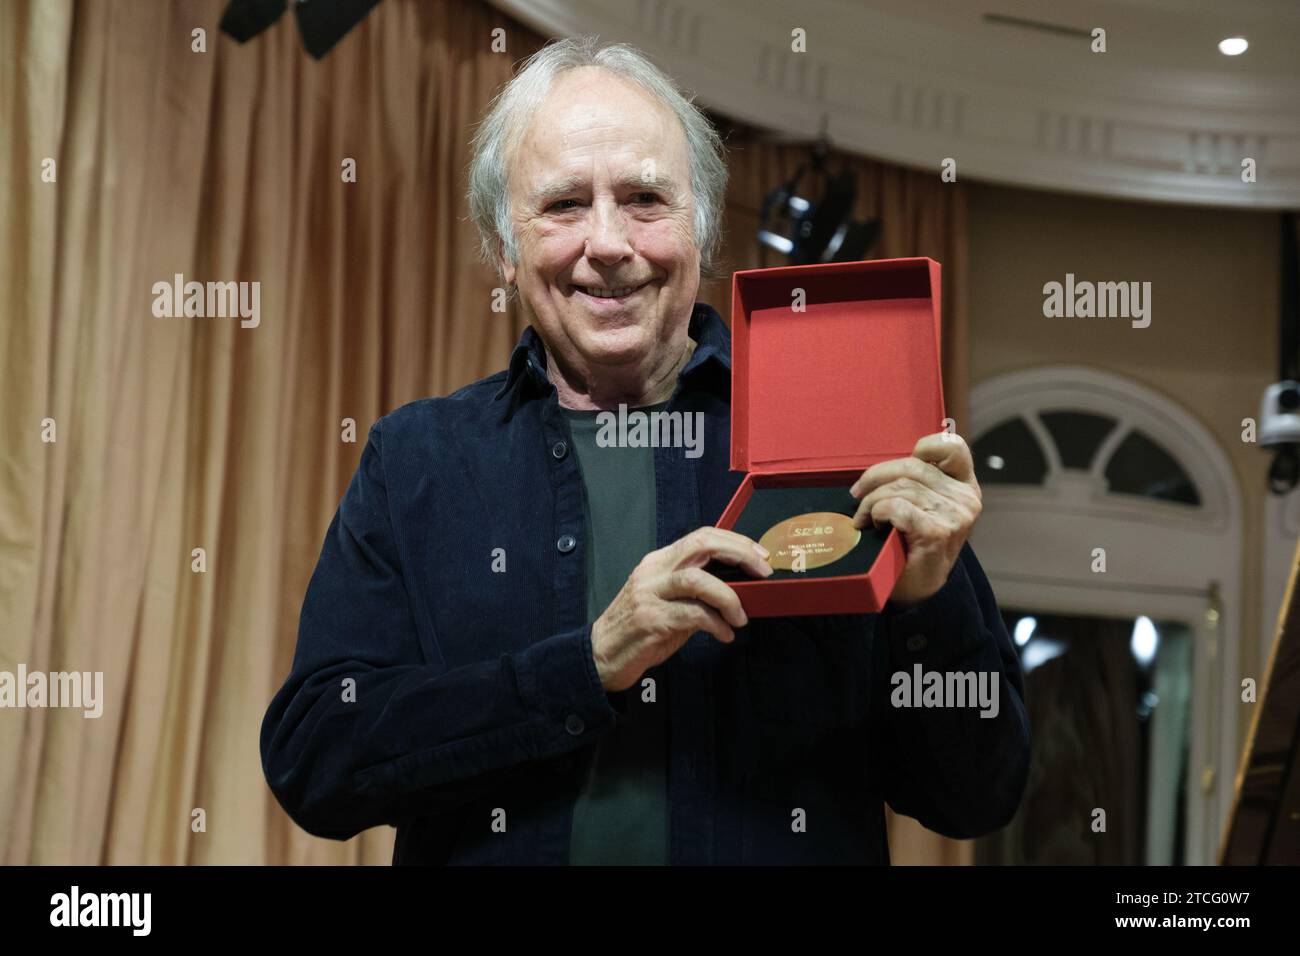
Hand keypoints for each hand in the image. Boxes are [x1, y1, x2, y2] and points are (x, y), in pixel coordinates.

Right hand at [591, 527, 773, 691]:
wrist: (601, 656)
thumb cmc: (638, 630)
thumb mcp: (668, 603)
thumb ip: (697, 593)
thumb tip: (738, 590)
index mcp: (659, 562)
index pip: (701, 536)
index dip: (735, 542)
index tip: (760, 556)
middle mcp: (653, 572)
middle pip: (701, 546)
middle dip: (739, 554)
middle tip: (762, 573)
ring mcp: (649, 595)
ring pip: (697, 580)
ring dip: (728, 597)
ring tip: (740, 617)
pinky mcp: (650, 621)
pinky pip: (693, 616)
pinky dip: (716, 625)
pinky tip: (724, 635)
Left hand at [848, 432, 981, 607]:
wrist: (917, 590)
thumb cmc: (913, 544)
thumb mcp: (921, 505)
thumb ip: (916, 481)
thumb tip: (880, 465)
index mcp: (964, 485)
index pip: (952, 446)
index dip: (924, 446)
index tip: (900, 465)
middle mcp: (965, 498)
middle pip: (912, 466)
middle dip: (876, 477)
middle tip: (858, 495)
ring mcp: (954, 517)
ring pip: (900, 488)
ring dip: (871, 501)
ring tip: (864, 518)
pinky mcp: (937, 533)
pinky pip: (896, 507)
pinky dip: (876, 513)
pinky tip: (873, 526)